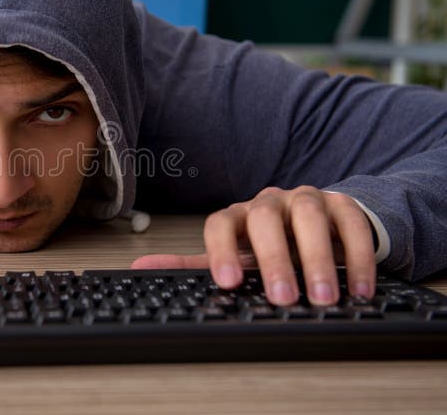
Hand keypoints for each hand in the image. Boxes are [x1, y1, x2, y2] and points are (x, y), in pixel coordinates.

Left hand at [131, 186, 375, 305]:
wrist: (320, 229)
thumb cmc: (270, 248)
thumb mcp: (233, 258)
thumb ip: (192, 265)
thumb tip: (138, 267)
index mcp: (237, 215)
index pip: (220, 223)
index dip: (221, 250)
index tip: (228, 282)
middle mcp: (269, 202)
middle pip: (263, 219)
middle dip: (272, 258)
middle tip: (282, 297)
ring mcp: (307, 200)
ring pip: (309, 218)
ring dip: (317, 258)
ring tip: (322, 298)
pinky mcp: (345, 206)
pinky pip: (352, 224)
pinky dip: (358, 256)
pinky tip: (359, 289)